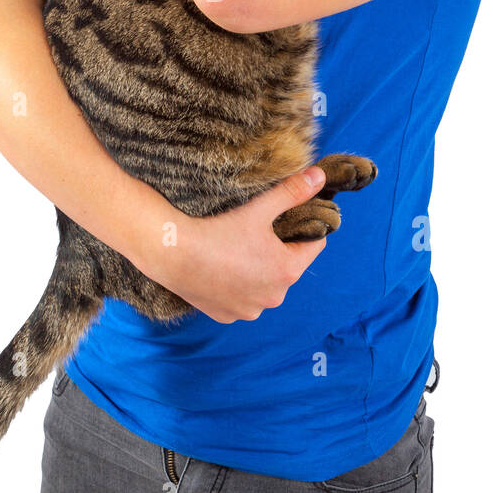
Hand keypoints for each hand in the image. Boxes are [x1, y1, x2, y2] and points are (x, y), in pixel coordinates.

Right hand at [152, 167, 329, 323]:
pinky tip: (220, 271)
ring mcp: (249, 310)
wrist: (173, 253)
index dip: (303, 228)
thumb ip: (292, 192)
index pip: (313, 245)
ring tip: (234, 252)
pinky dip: (235, 287)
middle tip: (254, 233)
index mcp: (287, 271)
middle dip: (277, 250)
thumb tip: (319, 176)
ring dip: (257, 272)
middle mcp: (274, 297)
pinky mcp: (227, 315)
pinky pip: (240, 299)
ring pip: (263, 285)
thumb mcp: (259, 208)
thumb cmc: (218, 230)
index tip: (284, 219)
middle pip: (287, 267)